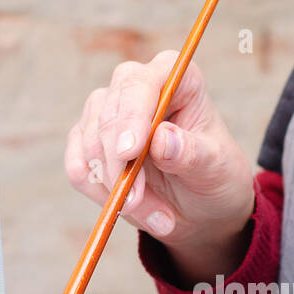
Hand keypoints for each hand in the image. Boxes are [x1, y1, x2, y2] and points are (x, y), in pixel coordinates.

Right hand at [64, 50, 254, 283]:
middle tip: (138, 202)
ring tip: (156, 216)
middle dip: (120, 165)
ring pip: (89, 145)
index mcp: (176, 78)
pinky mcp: (89, 143)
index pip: (140, 84)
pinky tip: (129, 209)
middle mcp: (136, 87)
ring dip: (115, 188)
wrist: (202, 206)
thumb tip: (162, 138)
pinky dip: (99, 195)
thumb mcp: (215, 168)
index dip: (131, 116)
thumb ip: (191, 152)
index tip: (130, 153)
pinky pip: (78, 167)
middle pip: (107, 114)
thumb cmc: (215, 176)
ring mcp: (108, 112)